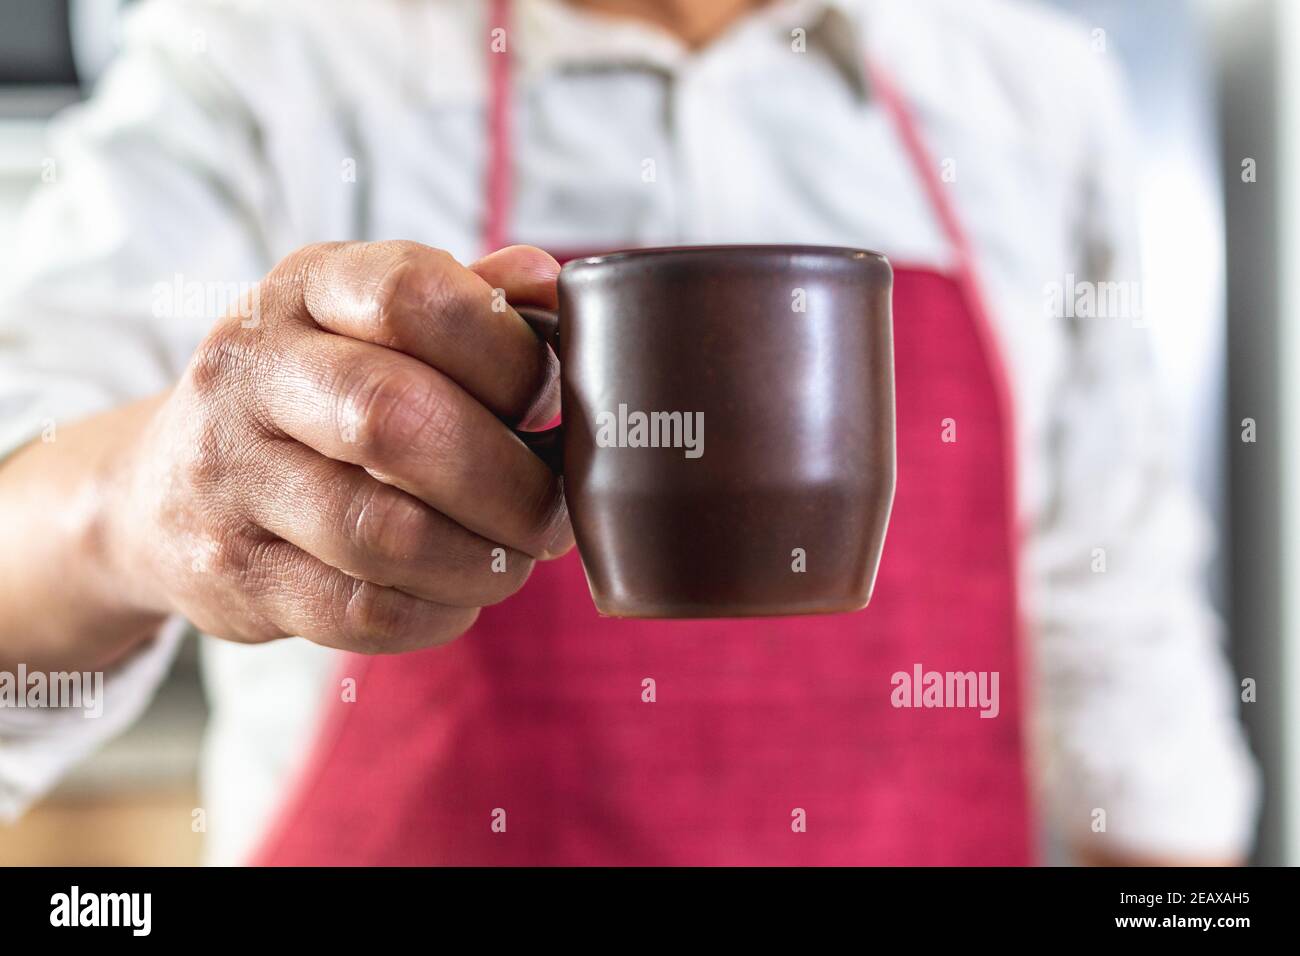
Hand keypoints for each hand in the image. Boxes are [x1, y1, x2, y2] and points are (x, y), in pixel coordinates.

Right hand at [102, 241, 572, 652]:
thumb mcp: (369, 323)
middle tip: (552, 511)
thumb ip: (465, 300)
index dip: (508, 354)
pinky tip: (458, 596)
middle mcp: (248, 369)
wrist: (164, 488)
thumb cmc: (312, 396)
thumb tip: (549, 283)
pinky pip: (359, 610)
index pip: (411, 295)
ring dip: (481, 560)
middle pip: (394, 419)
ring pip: (382, 533)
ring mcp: (226, 475)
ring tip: (517, 558)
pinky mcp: (228, 571)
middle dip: (507, 481)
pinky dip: (436, 613)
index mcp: (303, 289)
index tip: (551, 403)